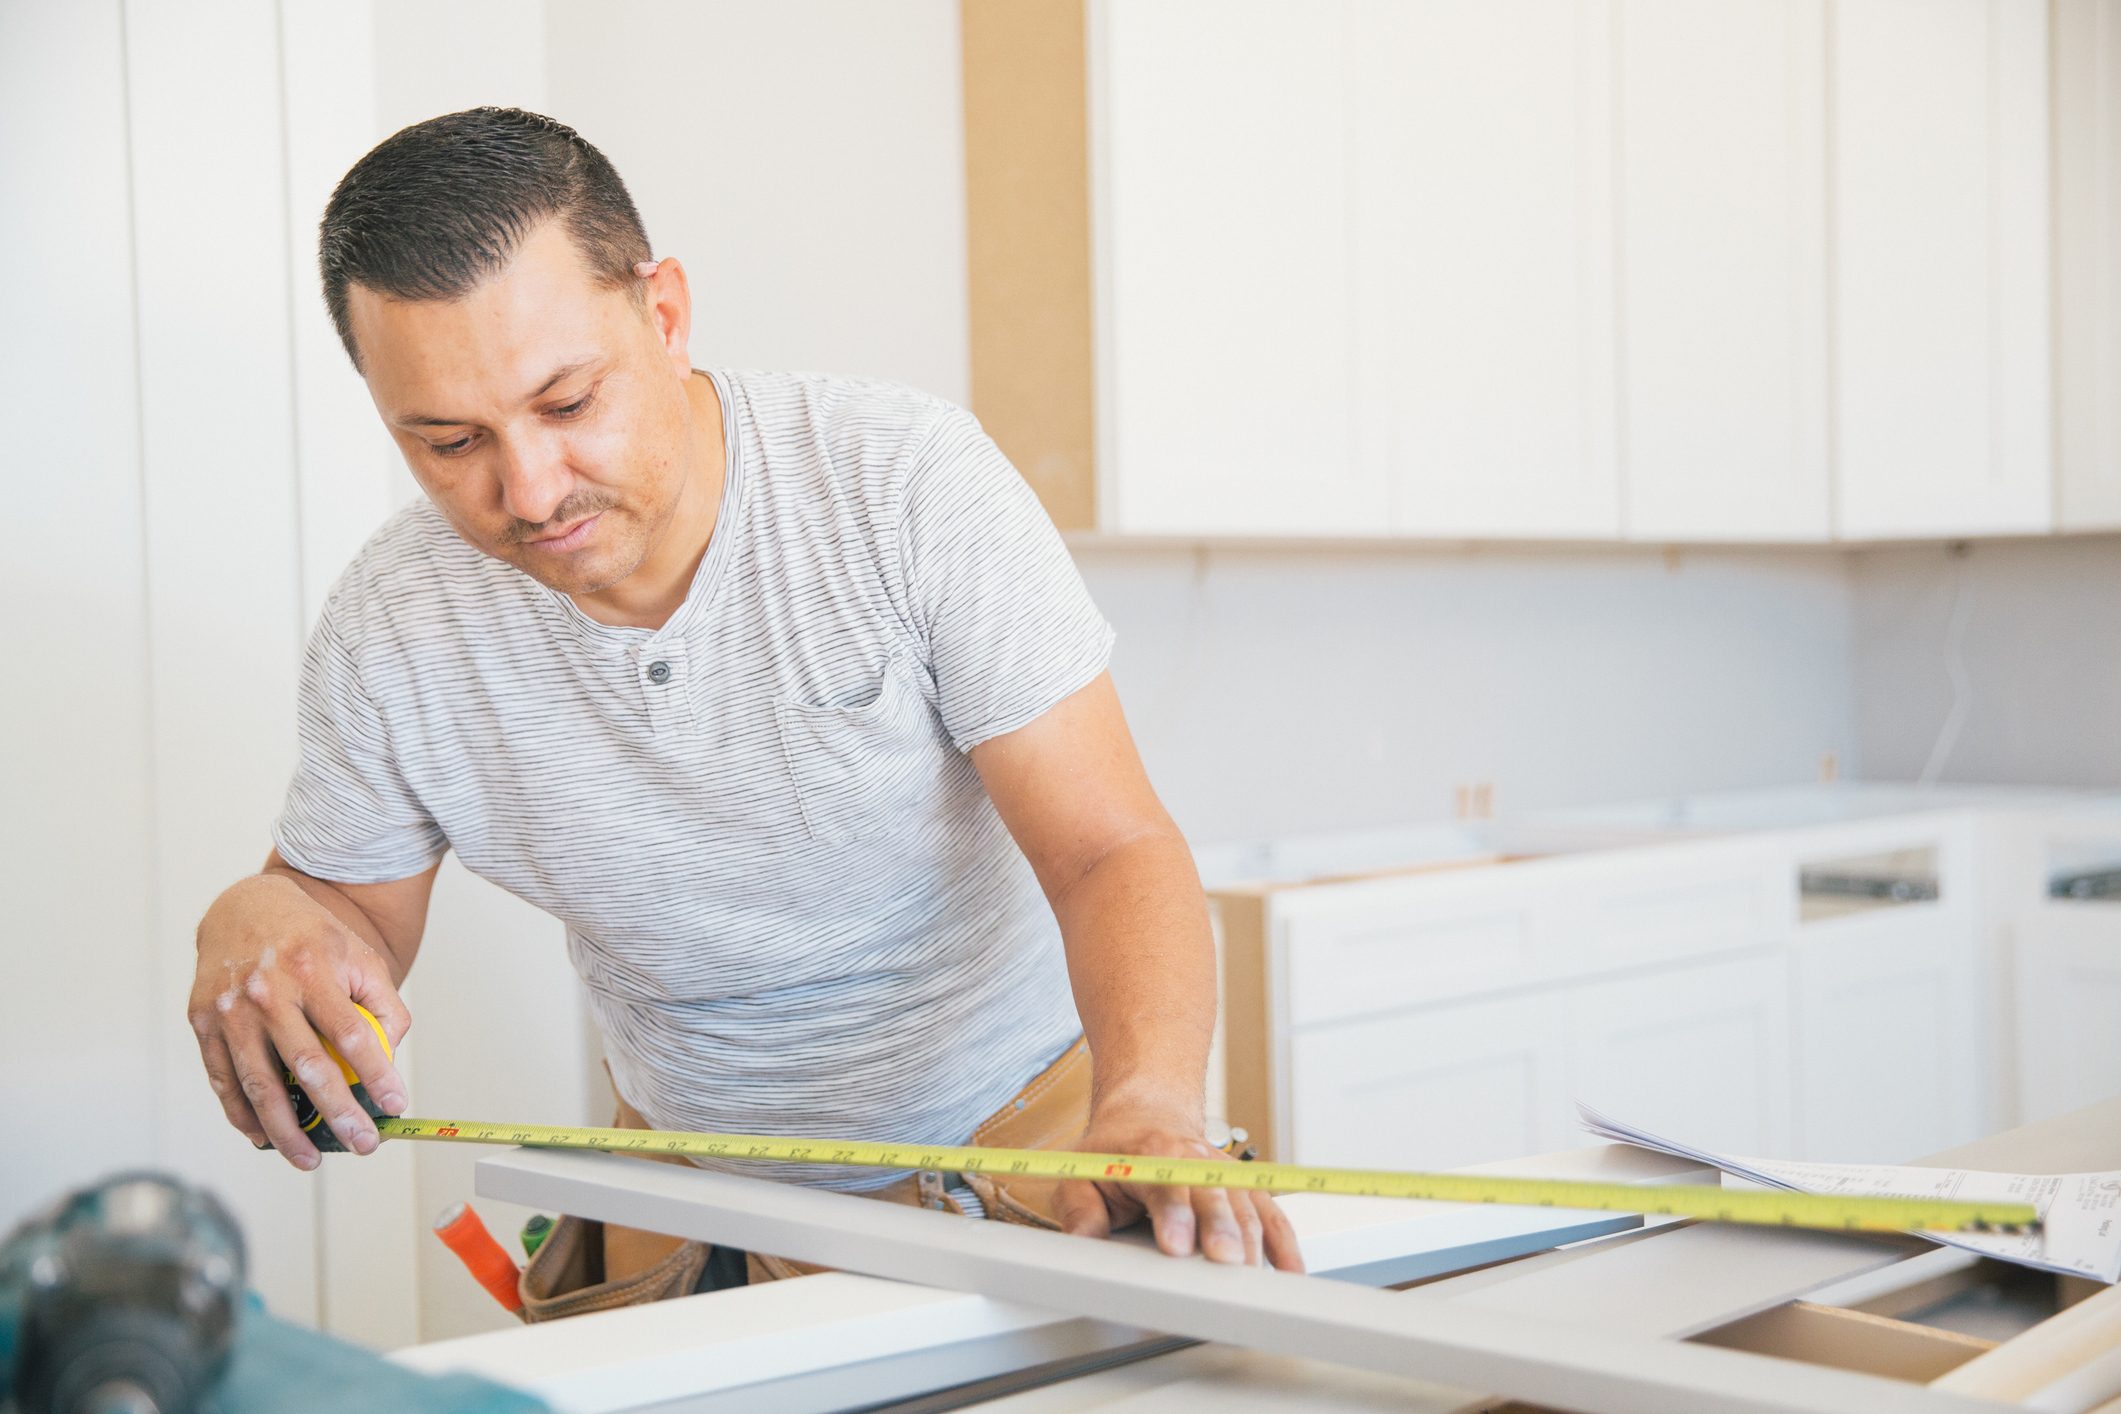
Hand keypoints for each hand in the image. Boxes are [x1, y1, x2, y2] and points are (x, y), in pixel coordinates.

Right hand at [188, 873, 409, 1168]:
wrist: (245, 907)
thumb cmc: (310, 939)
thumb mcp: (359, 957)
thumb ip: (384, 1006)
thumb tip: (387, 1060)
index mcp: (313, 970)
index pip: (351, 1035)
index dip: (376, 1075)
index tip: (395, 1106)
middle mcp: (268, 991)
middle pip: (307, 1067)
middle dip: (338, 1113)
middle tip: (363, 1143)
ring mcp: (230, 1009)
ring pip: (260, 1084)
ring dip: (286, 1130)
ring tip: (311, 1159)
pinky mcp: (203, 1022)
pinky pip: (224, 1079)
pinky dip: (242, 1114)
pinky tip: (264, 1136)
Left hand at [1050, 1107, 1304, 1272]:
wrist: (1147, 1118)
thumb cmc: (1115, 1154)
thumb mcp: (1080, 1174)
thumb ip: (1079, 1208)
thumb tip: (1083, 1238)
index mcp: (1151, 1155)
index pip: (1165, 1186)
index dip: (1173, 1214)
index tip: (1175, 1246)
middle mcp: (1195, 1161)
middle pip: (1213, 1197)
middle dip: (1220, 1229)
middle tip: (1225, 1261)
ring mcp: (1224, 1174)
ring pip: (1246, 1208)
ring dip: (1252, 1243)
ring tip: (1251, 1279)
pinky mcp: (1244, 1188)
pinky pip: (1271, 1215)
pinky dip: (1284, 1243)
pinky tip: (1290, 1270)